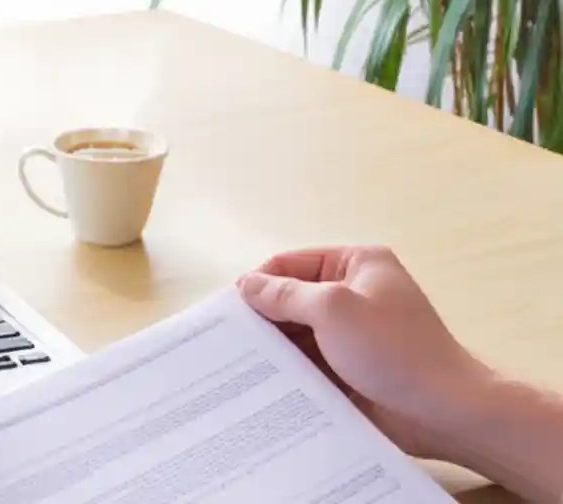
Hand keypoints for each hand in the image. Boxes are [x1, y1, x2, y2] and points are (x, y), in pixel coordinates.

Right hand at [235, 245, 489, 458]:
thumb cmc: (397, 351)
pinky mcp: (350, 367)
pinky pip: (309, 362)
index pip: (291, 262)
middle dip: (263, 318)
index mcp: (356, 264)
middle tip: (229, 340)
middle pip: (291, 298)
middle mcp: (353, 294)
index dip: (259, 282)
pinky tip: (264, 383)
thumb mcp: (334, 310)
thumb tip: (246, 284)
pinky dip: (289, 370)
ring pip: (297, 333)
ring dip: (274, 348)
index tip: (230, 310)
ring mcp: (352, 333)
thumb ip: (285, 294)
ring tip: (239, 364)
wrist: (445, 412)